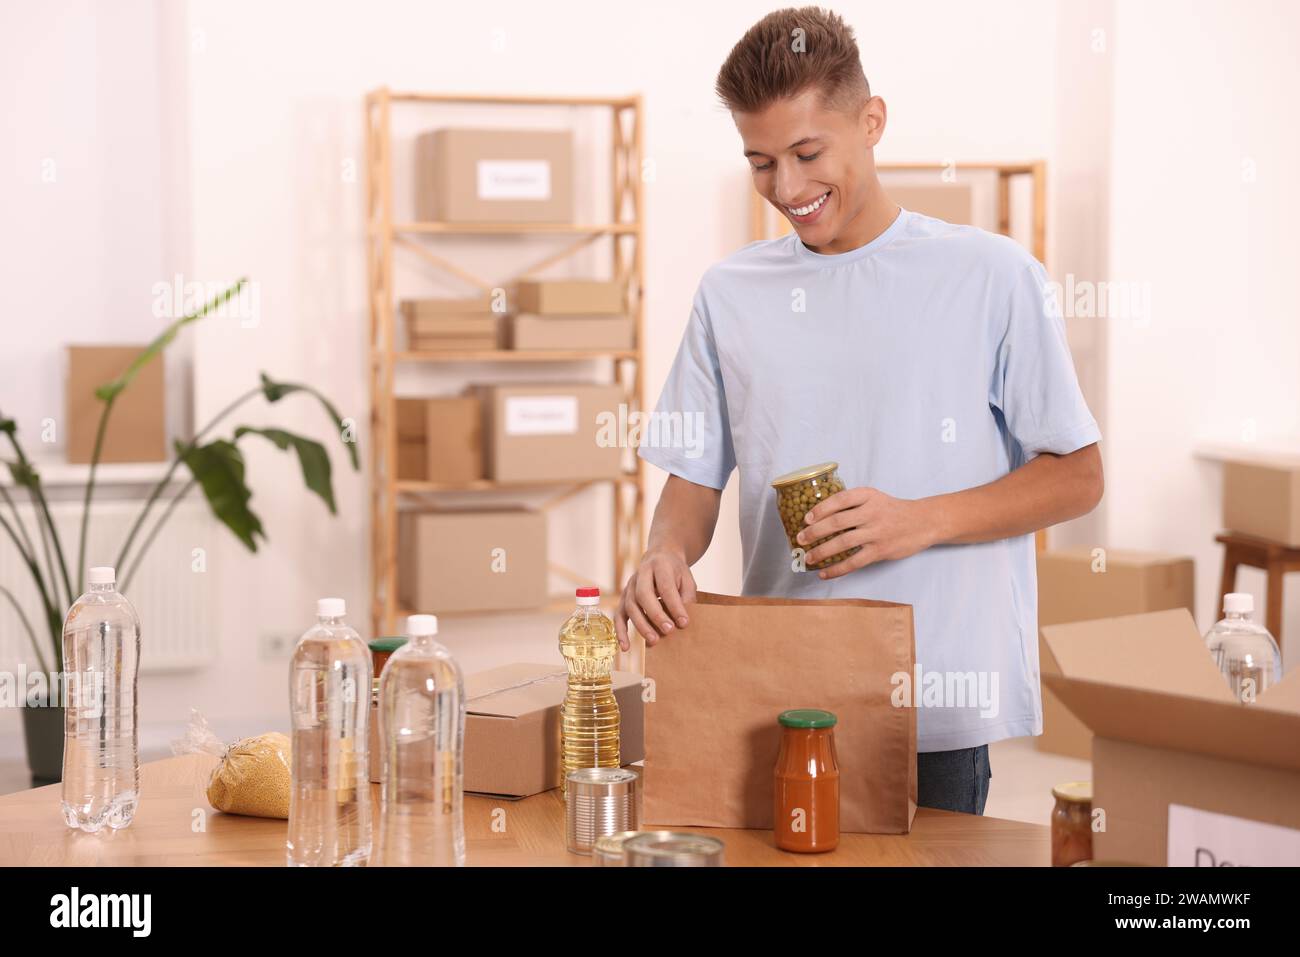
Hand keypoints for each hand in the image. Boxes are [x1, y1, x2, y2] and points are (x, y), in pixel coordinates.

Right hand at [615, 548, 696, 651]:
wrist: (660, 557)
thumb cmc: (676, 573)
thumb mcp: (687, 579)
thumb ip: (687, 597)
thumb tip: (682, 622)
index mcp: (659, 565)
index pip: (665, 586)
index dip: (674, 605)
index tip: (684, 622)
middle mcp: (641, 574)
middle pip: (643, 595)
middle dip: (655, 615)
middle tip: (669, 631)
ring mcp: (629, 586)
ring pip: (630, 606)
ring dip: (641, 625)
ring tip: (654, 641)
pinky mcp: (624, 598)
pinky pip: (619, 615)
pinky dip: (621, 631)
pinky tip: (626, 647)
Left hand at [796, 487, 939, 579]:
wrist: (923, 522)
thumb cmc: (892, 510)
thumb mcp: (874, 498)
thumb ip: (852, 504)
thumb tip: (820, 518)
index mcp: (868, 496)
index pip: (840, 500)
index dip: (820, 509)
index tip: (806, 518)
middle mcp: (871, 512)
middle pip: (837, 522)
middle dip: (815, 531)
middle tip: (800, 538)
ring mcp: (876, 532)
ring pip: (843, 542)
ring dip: (822, 551)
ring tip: (809, 558)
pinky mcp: (880, 551)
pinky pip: (854, 562)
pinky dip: (837, 569)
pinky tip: (825, 573)